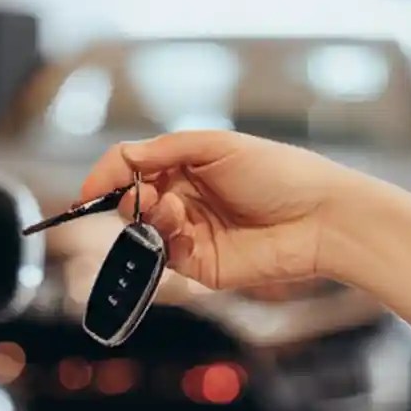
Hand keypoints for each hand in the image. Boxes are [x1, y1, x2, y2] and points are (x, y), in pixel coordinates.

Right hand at [81, 131, 352, 289]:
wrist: (321, 218)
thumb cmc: (280, 173)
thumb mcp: (218, 145)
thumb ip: (165, 150)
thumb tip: (122, 158)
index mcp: (189, 164)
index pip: (133, 167)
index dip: (108, 176)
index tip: (89, 189)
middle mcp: (186, 198)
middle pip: (132, 200)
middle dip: (130, 198)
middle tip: (147, 196)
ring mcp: (193, 234)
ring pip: (144, 230)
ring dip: (149, 218)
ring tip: (174, 210)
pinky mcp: (202, 266)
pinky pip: (164, 257)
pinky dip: (163, 243)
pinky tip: (182, 228)